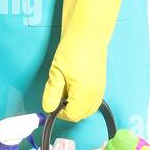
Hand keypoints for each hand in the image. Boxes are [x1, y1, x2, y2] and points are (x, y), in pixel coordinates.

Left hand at [41, 0, 126, 120]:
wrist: (89, 33)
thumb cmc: (73, 49)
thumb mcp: (56, 72)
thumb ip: (52, 93)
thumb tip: (48, 109)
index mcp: (84, 94)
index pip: (72, 115)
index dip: (60, 112)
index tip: (53, 102)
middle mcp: (95, 94)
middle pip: (81, 114)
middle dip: (68, 110)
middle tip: (58, 95)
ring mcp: (101, 89)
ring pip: (89, 108)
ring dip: (77, 105)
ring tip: (67, 89)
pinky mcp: (102, 84)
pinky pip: (94, 100)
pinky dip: (84, 99)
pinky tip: (75, 87)